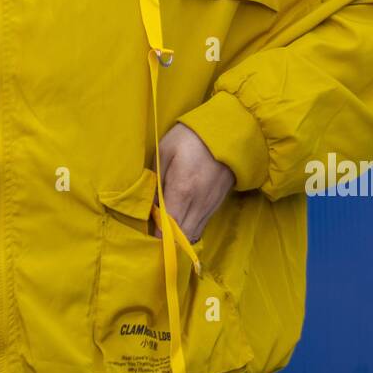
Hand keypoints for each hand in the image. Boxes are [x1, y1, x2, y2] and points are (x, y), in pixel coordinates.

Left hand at [152, 122, 236, 243]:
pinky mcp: (216, 205)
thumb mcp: (165, 151)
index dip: (155, 235)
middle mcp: (198, 204)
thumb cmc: (190, 137)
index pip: (167, 227)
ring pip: (191, 236)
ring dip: (176, 237)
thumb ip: (155, 180)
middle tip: (152, 232)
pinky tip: (179, 220)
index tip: (145, 232)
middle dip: (164, 240)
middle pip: (180, 238)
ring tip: (163, 227)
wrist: (228, 132)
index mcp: (182, 190)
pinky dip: (187, 230)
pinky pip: (200, 227)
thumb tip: (149, 204)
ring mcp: (209, 207)